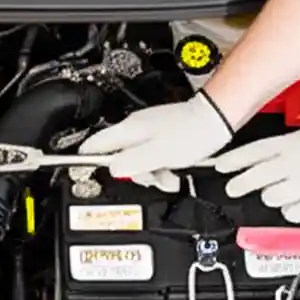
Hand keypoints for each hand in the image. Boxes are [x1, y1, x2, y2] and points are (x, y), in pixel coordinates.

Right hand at [79, 91, 232, 191]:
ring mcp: (148, 131)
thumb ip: (130, 164)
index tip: (84, 174)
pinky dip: (161, 167)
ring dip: (151, 173)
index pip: (93, 145)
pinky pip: (151, 156)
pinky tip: (173, 170)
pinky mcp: (162, 135)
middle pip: (117, 157)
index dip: (86, 161)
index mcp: (128, 131)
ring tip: (168, 177)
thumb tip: (113, 170)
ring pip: (136, 159)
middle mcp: (135, 128)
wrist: (215, 121)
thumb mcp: (156, 156)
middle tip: (150, 178)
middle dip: (132, 173)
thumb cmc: (191, 135)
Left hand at [214, 127, 299, 221]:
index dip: (233, 160)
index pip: (252, 152)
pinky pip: (290, 212)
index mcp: (289, 145)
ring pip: (270, 197)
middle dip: (239, 184)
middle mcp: (292, 165)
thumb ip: (279, 150)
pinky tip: (295, 202)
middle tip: (233, 188)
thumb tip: (255, 160)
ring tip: (280, 190)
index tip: (220, 166)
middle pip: (255, 178)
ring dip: (270, 195)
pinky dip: (290, 209)